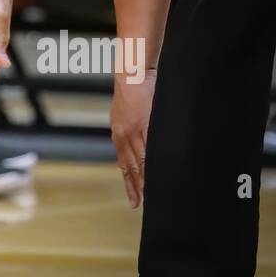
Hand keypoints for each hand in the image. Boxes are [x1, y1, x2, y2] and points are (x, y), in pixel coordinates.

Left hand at [110, 67, 154, 208]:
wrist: (133, 71)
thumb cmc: (134, 88)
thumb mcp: (127, 112)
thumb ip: (132, 129)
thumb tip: (143, 143)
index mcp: (119, 132)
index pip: (124, 163)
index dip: (128, 182)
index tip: (133, 199)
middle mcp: (122, 135)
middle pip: (130, 166)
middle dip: (135, 186)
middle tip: (139, 205)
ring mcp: (133, 130)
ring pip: (139, 161)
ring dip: (144, 179)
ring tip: (151, 196)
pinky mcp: (144, 124)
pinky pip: (149, 148)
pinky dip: (152, 162)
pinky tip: (157, 175)